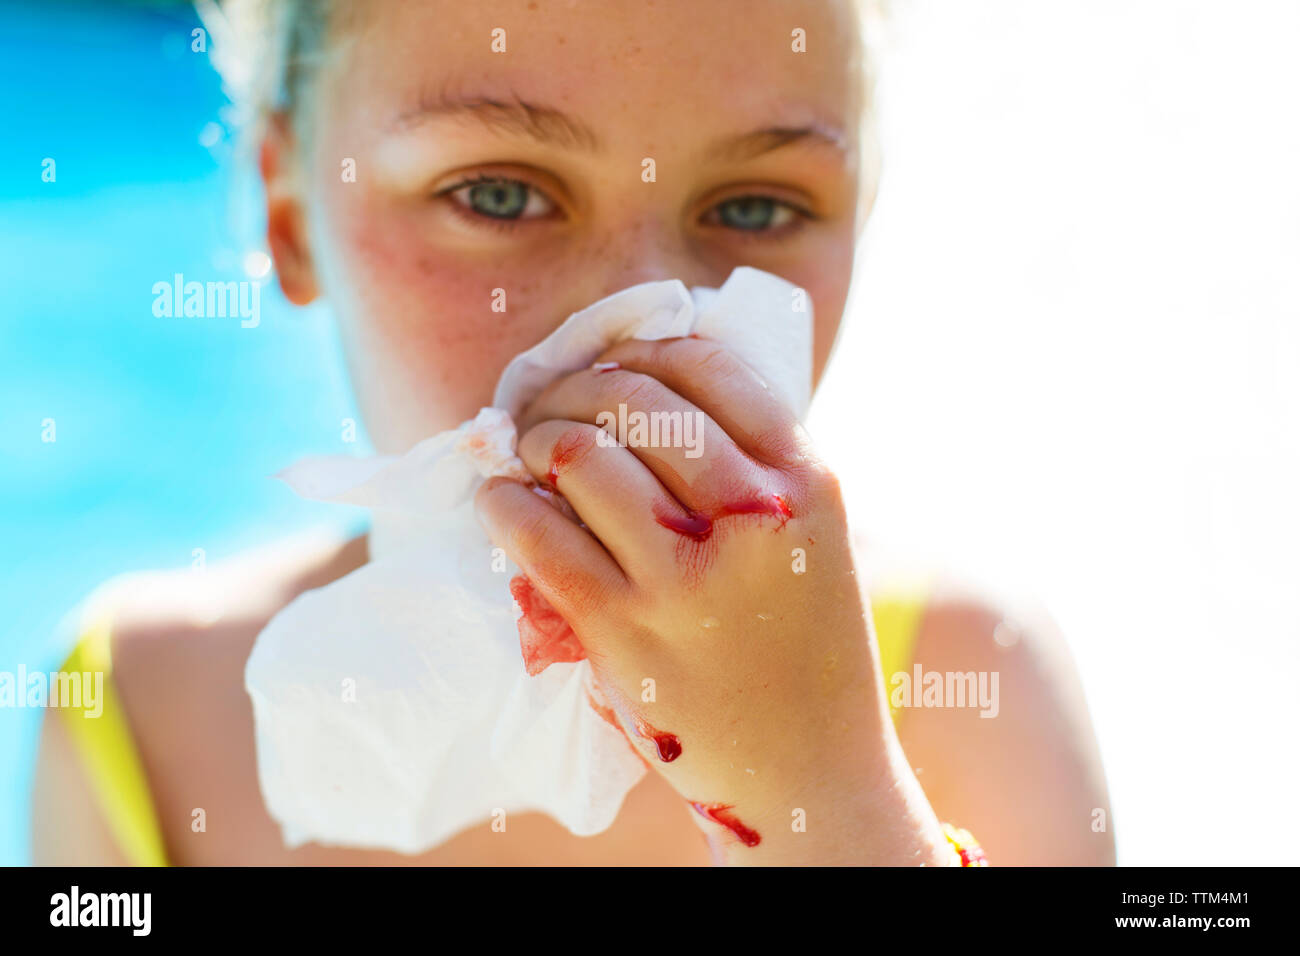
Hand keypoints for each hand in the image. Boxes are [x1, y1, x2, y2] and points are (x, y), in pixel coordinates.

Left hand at [475, 336, 948, 863]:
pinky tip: (502, 501)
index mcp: (806, 481)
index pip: (709, 365)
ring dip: (535, 439)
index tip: (609, 369)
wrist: (810, 768)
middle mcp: (751, 516)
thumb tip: (641, 382)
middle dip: (573, 389)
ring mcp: (683, 576)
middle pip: (635, 399)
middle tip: (547, 406)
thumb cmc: (803, 646)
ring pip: (579, 455)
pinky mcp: (623, 630)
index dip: (641, 352)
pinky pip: (538, 532)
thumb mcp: (812, 536)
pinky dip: (504, 502)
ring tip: (525, 453)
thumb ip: (753, 461)